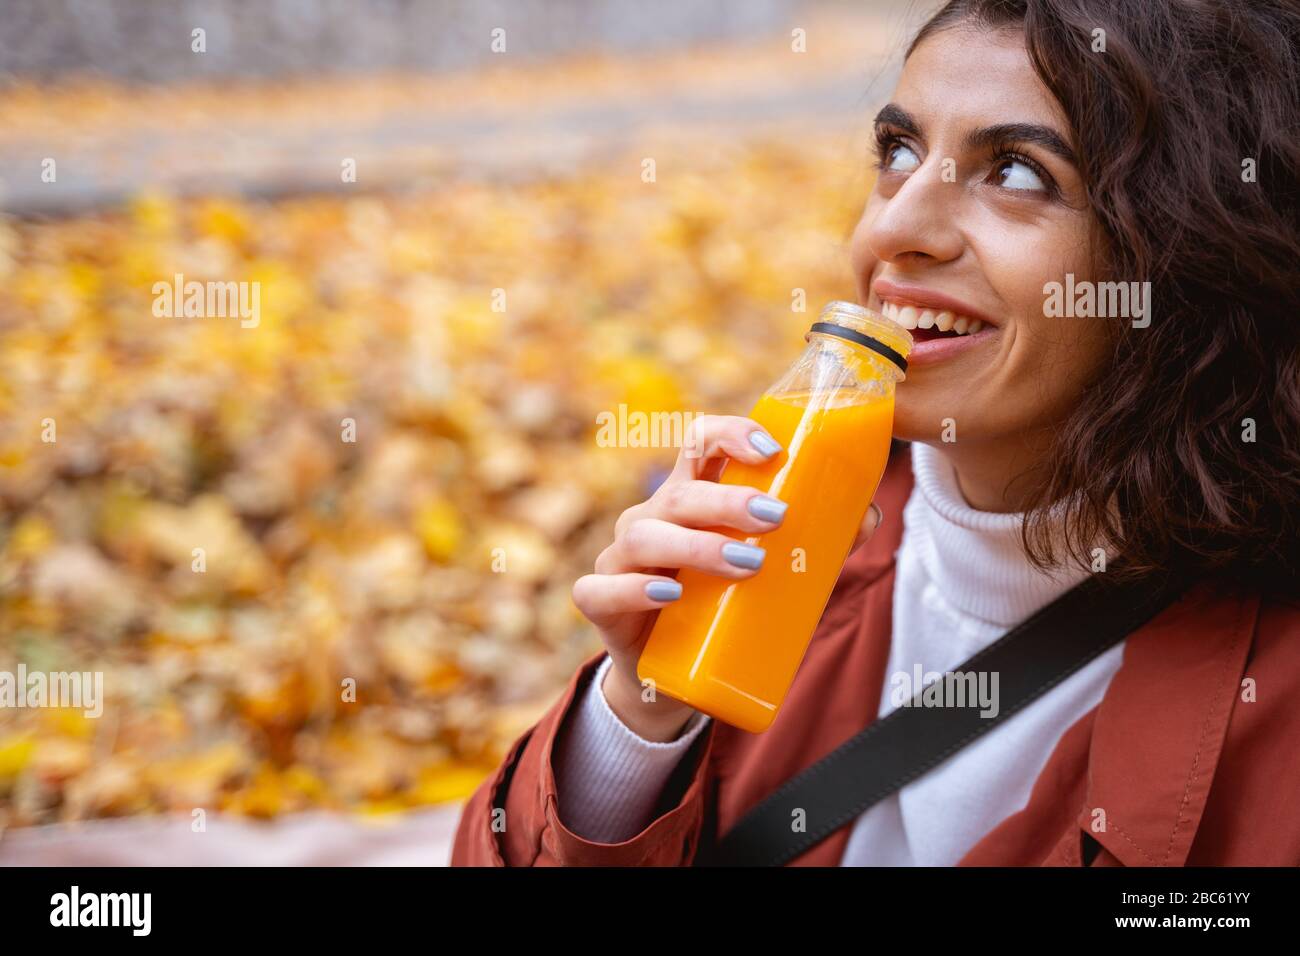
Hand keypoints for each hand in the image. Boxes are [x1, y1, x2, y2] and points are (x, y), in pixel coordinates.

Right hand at [572, 414, 883, 740]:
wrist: (672, 675)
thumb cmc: (721, 608)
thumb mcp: (769, 574)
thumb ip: (814, 544)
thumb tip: (869, 515)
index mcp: (690, 499)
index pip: (699, 444)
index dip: (730, 435)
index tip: (772, 450)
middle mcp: (651, 518)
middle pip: (681, 492)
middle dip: (729, 501)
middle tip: (776, 518)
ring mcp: (620, 557)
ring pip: (646, 534)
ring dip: (699, 546)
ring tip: (746, 564)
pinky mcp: (600, 601)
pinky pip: (603, 587)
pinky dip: (635, 588)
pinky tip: (670, 593)